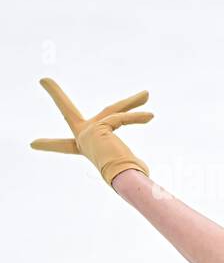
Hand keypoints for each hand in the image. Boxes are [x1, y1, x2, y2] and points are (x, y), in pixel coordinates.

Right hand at [31, 77, 153, 184]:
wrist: (124, 182)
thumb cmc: (126, 179)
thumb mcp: (127, 166)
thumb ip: (130, 162)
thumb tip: (144, 171)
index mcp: (85, 150)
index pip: (65, 147)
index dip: (50, 145)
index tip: (34, 144)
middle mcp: (83, 139)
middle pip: (68, 112)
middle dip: (56, 95)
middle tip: (44, 80)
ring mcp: (88, 132)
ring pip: (112, 110)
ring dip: (132, 103)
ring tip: (147, 94)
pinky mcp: (98, 128)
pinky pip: (120, 118)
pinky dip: (136, 117)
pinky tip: (150, 116)